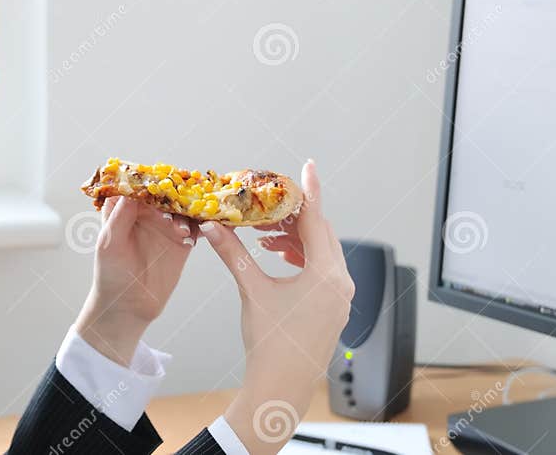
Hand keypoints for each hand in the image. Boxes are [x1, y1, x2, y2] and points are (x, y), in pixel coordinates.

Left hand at [74, 195, 198, 366]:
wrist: (127, 307)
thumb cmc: (110, 274)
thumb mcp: (109, 243)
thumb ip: (120, 216)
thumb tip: (132, 190)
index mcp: (125, 206)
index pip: (141, 184)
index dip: (152, 181)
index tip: (163, 183)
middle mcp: (147, 211)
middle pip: (167, 192)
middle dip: (176, 195)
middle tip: (180, 203)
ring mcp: (166, 225)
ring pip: (183, 208)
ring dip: (188, 213)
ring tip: (181, 232)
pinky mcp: (182, 241)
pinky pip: (196, 227)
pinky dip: (201, 226)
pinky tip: (196, 236)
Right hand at [200, 159, 354, 454]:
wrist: (280, 388)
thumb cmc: (270, 344)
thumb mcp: (252, 291)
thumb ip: (234, 254)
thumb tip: (214, 227)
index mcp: (326, 274)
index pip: (316, 219)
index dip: (309, 190)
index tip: (308, 166)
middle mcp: (341, 283)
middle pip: (320, 233)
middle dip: (293, 216)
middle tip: (269, 205)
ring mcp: (341, 297)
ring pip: (322, 251)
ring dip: (295, 239)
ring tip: (265, 236)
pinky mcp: (335, 308)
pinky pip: (323, 269)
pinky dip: (301, 258)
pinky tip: (277, 257)